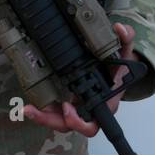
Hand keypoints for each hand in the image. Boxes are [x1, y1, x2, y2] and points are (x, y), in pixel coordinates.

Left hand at [22, 23, 136, 136]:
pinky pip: (55, 113)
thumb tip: (120, 29)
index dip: (80, 121)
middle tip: (38, 110)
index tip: (68, 107)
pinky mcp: (67, 103)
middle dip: (52, 120)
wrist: (116, 71)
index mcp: (105, 103)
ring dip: (43, 117)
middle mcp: (90, 110)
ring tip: (28, 109)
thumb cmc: (119, 68)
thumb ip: (125, 40)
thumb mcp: (125, 53)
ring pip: (60, 122)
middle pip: (70, 125)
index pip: (94, 122)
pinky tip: (30, 104)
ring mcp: (77, 108)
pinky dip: (42, 110)